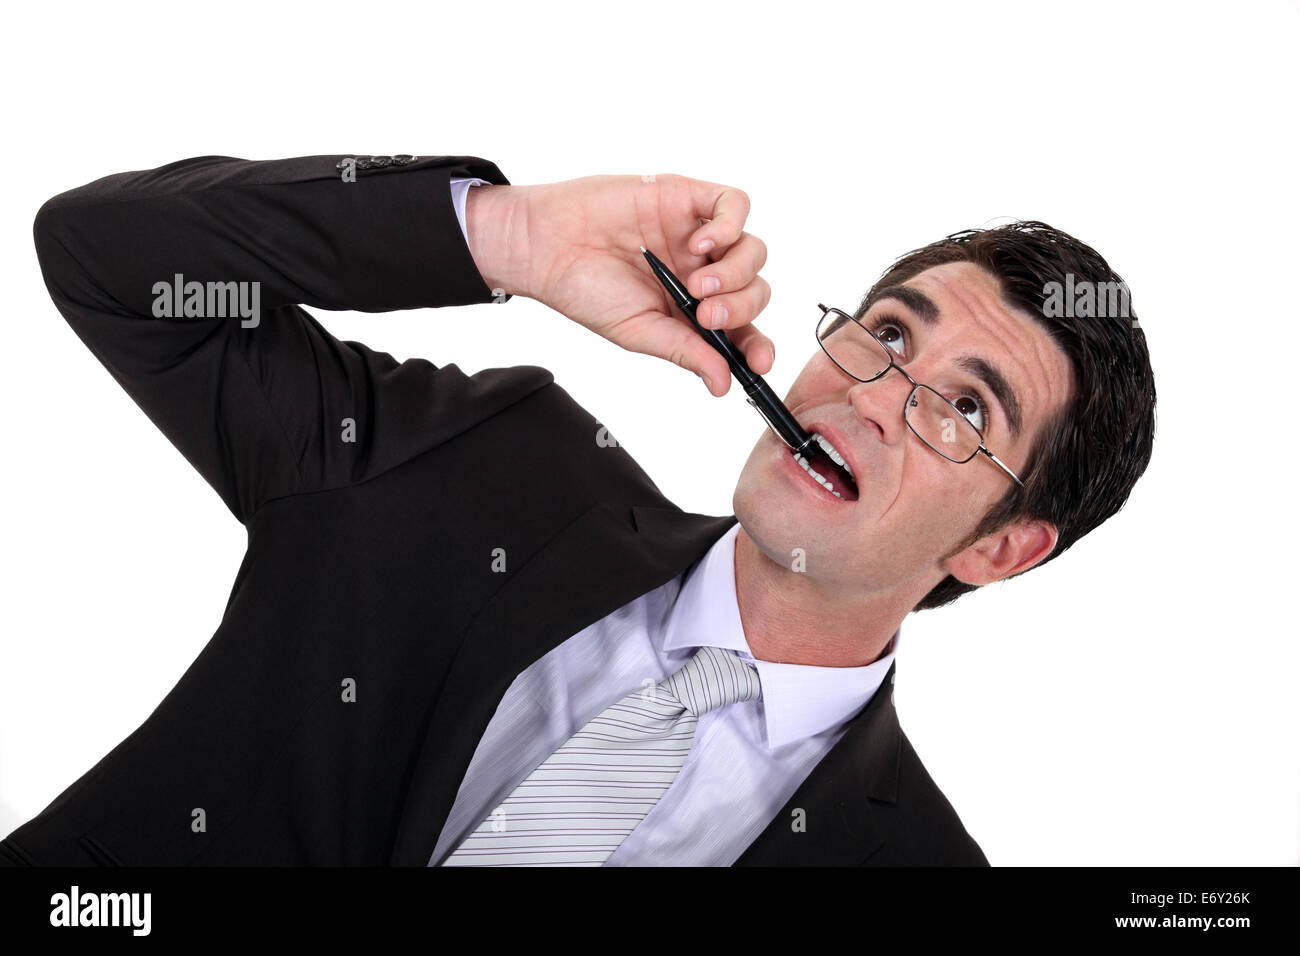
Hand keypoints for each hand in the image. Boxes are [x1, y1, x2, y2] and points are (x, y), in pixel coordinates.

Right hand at [465, 173, 772, 394]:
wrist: (548, 245)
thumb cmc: (586, 290)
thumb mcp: (639, 332)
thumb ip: (685, 353)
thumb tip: (723, 385)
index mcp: (695, 313)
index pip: (746, 332)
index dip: (759, 347)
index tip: (758, 362)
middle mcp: (705, 274)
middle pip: (755, 290)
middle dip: (739, 308)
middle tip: (704, 314)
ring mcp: (700, 236)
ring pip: (752, 250)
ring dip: (734, 272)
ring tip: (695, 283)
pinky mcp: (690, 198)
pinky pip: (735, 204)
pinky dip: (730, 225)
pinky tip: (701, 242)